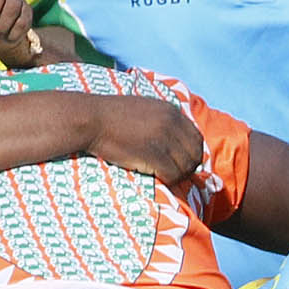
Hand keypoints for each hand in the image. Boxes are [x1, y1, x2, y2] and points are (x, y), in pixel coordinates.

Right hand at [78, 93, 205, 188]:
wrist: (92, 119)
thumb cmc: (112, 116)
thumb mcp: (144, 108)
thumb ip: (163, 120)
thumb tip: (176, 141)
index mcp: (172, 111)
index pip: (196, 138)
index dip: (191, 153)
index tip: (181, 162)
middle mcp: (172, 123)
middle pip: (195, 154)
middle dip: (187, 167)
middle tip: (174, 173)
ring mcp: (164, 139)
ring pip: (186, 166)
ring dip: (178, 175)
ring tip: (164, 176)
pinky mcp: (154, 154)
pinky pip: (172, 174)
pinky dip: (168, 180)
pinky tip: (157, 178)